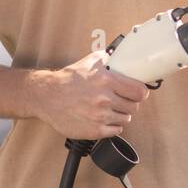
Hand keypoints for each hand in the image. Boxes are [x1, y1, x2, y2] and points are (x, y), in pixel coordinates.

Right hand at [34, 49, 149, 139]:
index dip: (141, 92)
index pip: (139, 91)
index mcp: (106, 80)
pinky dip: (112, 126)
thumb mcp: (90, 62)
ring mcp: (100, 116)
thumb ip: (109, 59)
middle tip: (122, 100)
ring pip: (125, 119)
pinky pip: (116, 130)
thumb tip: (124, 56)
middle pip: (134, 107)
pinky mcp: (94, 130)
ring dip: (120, 114)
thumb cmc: (68, 79)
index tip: (139, 93)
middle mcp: (104, 99)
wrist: (47, 96)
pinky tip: (104, 118)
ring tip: (110, 109)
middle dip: (130, 103)